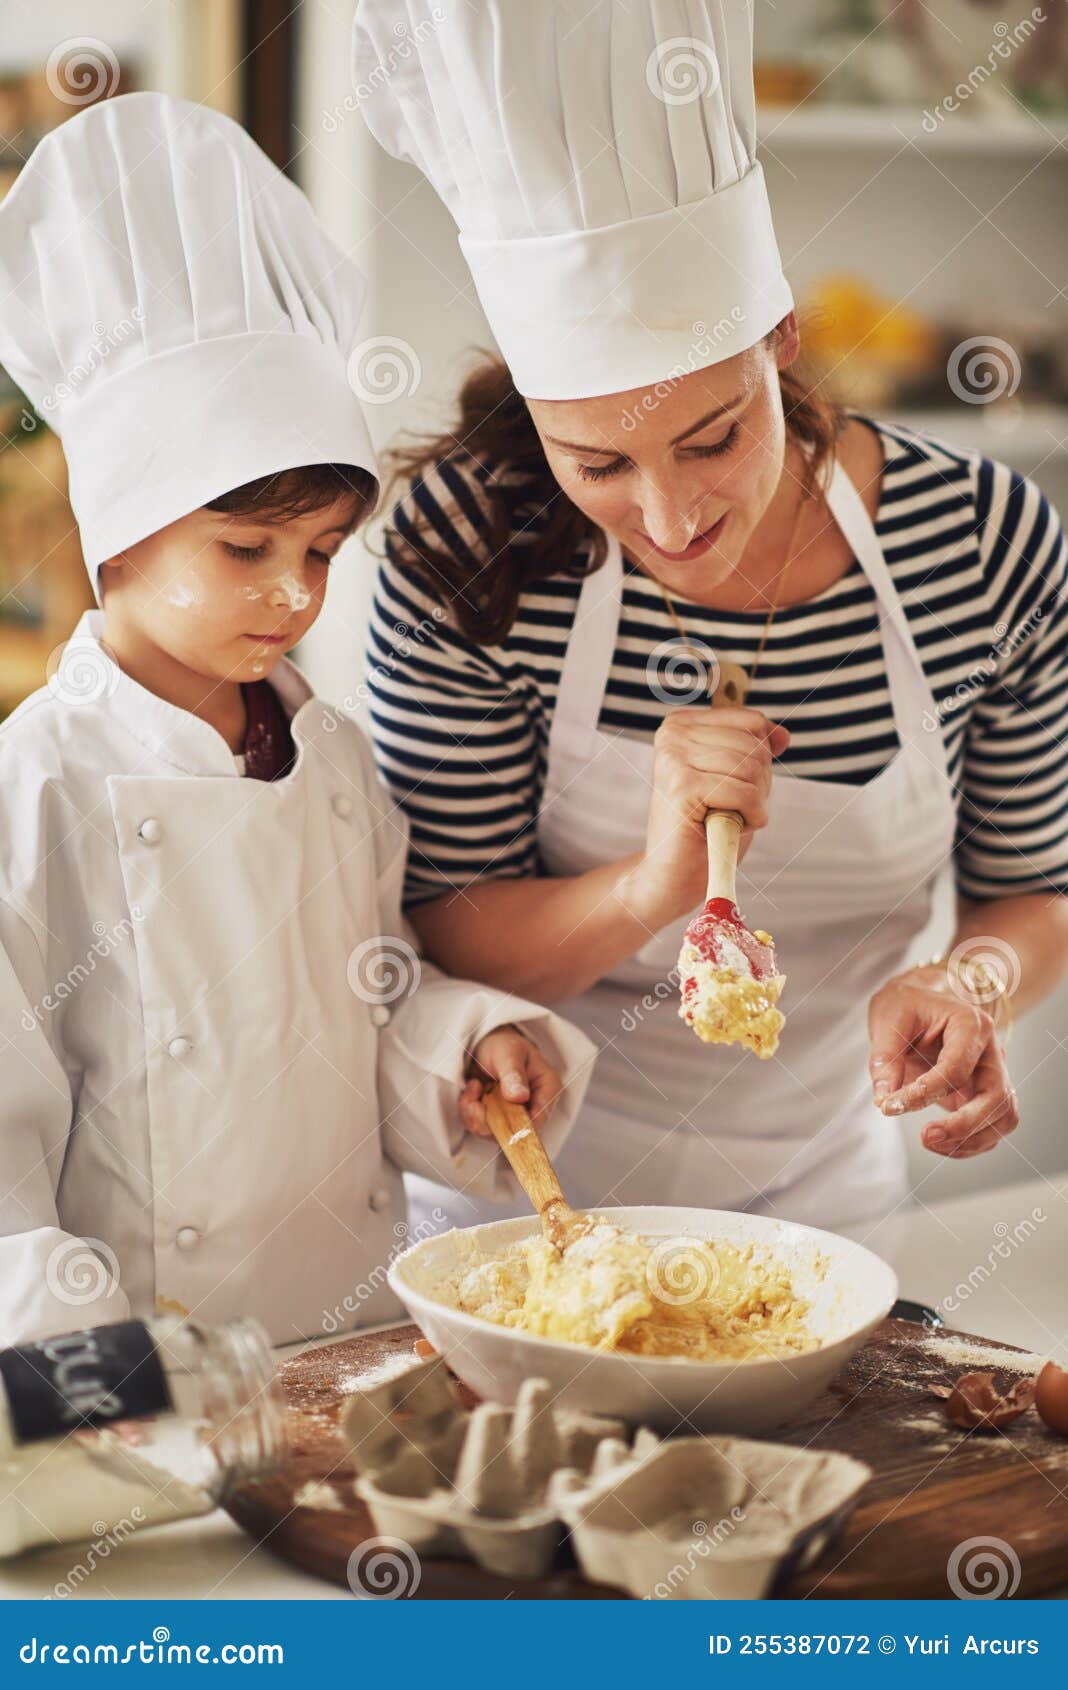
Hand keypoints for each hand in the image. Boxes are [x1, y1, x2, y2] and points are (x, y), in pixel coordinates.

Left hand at [459, 1024, 563, 1138]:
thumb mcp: (509, 1053)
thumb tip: (520, 1097)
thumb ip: (514, 1074)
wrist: (486, 1045)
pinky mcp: (495, 1120)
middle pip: (514, 1132)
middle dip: (487, 1117)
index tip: (493, 1110)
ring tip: (473, 1086)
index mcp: (547, 1089)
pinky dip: (468, 1110)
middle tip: (475, 1092)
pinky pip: (478, 1127)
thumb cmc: (504, 1045)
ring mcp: (514, 1116)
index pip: (539, 1118)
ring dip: (474, 1112)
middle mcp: (533, 1107)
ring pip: (492, 1132)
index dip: (517, 1124)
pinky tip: (472, 1090)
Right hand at [622, 705, 789, 927]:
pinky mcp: (682, 786)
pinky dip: (750, 816)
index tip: (734, 785)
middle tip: (727, 808)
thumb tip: (784, 736)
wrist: (673, 874)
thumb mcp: (737, 779)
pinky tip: (728, 828)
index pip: (753, 722)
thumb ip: (758, 751)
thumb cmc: (705, 828)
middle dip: (757, 784)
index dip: (760, 760)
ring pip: (752, 768)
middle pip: (755, 746)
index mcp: (682, 724)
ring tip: (723, 818)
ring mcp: (674, 758)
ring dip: (752, 803)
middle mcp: (673, 734)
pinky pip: (745, 792)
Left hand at [868, 965, 1017, 1158]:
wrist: (920, 1001)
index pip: (956, 1068)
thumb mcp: (888, 1019)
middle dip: (964, 1125)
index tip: (890, 1106)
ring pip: (1003, 1117)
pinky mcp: (984, 1094)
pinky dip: (970, 1143)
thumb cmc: (906, 1006)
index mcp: (971, 1024)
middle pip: (997, 1098)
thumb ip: (885, 1059)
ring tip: (931, 1142)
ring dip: (971, 1140)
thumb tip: (884, 1100)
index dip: (924, 1093)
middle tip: (926, 1137)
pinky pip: (991, 1127)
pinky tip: (940, 1143)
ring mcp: (992, 1075)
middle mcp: (991, 1051)